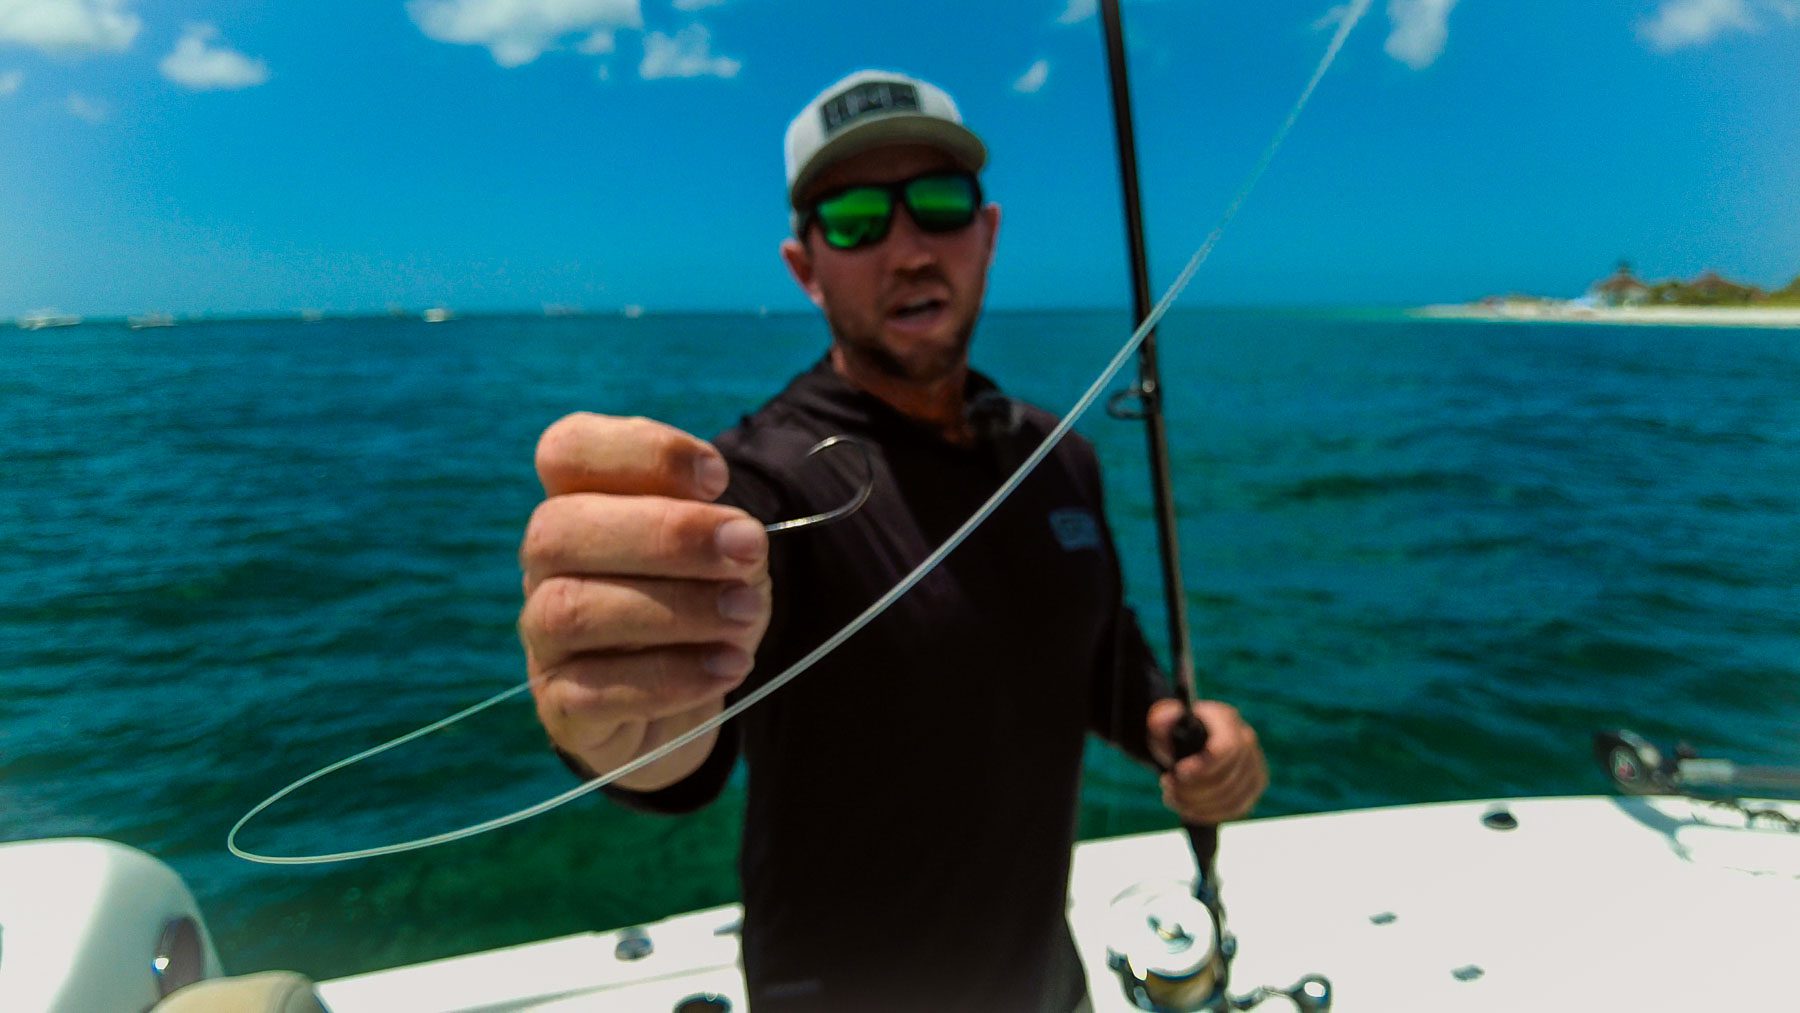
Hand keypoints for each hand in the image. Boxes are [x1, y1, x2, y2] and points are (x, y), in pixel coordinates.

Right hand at [520, 413, 771, 790]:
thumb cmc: (700, 596)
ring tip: (745, 614)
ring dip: (673, 610)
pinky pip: (591, 690)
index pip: (567, 450)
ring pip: (569, 609)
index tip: (718, 477)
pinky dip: (670, 677)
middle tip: (748, 549)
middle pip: (559, 529)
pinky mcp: (560, 703)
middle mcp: (545, 562)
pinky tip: (728, 666)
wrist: (689, 690)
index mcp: (578, 500)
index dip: (640, 452)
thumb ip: (722, 529)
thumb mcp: (722, 549)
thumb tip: (734, 537)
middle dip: (665, 535)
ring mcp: (543, 634)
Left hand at [1146, 699, 1267, 823]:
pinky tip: (1188, 808)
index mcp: (1226, 719)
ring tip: (1172, 796)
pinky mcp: (1254, 785)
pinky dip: (1208, 814)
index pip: (1228, 747)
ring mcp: (1254, 764)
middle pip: (1228, 777)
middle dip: (1193, 789)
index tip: (1179, 773)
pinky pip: (1236, 809)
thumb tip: (1163, 721)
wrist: (1188, 741)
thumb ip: (1161, 720)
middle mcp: (1247, 739)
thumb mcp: (1163, 722)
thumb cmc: (1176, 731)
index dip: (1204, 766)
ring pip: (1232, 797)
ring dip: (1197, 804)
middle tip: (1167, 784)